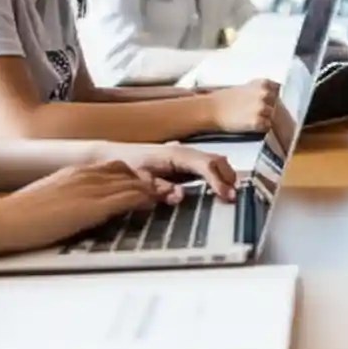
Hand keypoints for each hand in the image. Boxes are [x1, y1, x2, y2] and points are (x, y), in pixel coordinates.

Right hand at [0, 161, 177, 254]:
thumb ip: (71, 199)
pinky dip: (145, 198)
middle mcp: (86, 174)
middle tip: (167, 190)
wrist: (2, 219)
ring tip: (170, 197)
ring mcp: (90, 187)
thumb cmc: (19, 216)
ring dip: (155, 190)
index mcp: (75, 172)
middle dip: (151, 181)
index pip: (115, 167)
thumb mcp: (50, 201)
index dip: (136, 175)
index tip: (151, 182)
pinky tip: (155, 204)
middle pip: (130, 172)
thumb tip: (80, 209)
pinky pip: (128, 196)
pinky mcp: (92, 204)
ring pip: (134, 182)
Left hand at [94, 142, 237, 201]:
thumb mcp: (139, 180)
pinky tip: (220, 187)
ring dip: (225, 176)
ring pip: (214, 161)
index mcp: (174, 154)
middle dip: (227, 178)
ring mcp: (185, 153)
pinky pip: (207, 165)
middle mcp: (183, 151)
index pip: (204, 165)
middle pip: (215, 160)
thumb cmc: (126, 166)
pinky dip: (217, 174)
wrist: (113, 155)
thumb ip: (159, 189)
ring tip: (230, 194)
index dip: (217, 180)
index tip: (226, 195)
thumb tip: (180, 195)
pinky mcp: (184, 160)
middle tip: (234, 198)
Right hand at [207, 79, 278, 132]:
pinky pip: (267, 127)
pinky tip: (251, 125)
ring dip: (265, 118)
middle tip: (256, 112)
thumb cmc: (223, 99)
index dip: (272, 96)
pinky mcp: (258, 122)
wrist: (210, 110)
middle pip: (276, 103)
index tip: (267, 100)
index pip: (278, 89)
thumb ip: (259, 90)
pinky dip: (261, 127)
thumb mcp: (245, 87)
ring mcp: (262, 108)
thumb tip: (269, 95)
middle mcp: (264, 94)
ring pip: (273, 116)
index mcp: (262, 83)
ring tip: (251, 118)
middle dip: (269, 108)